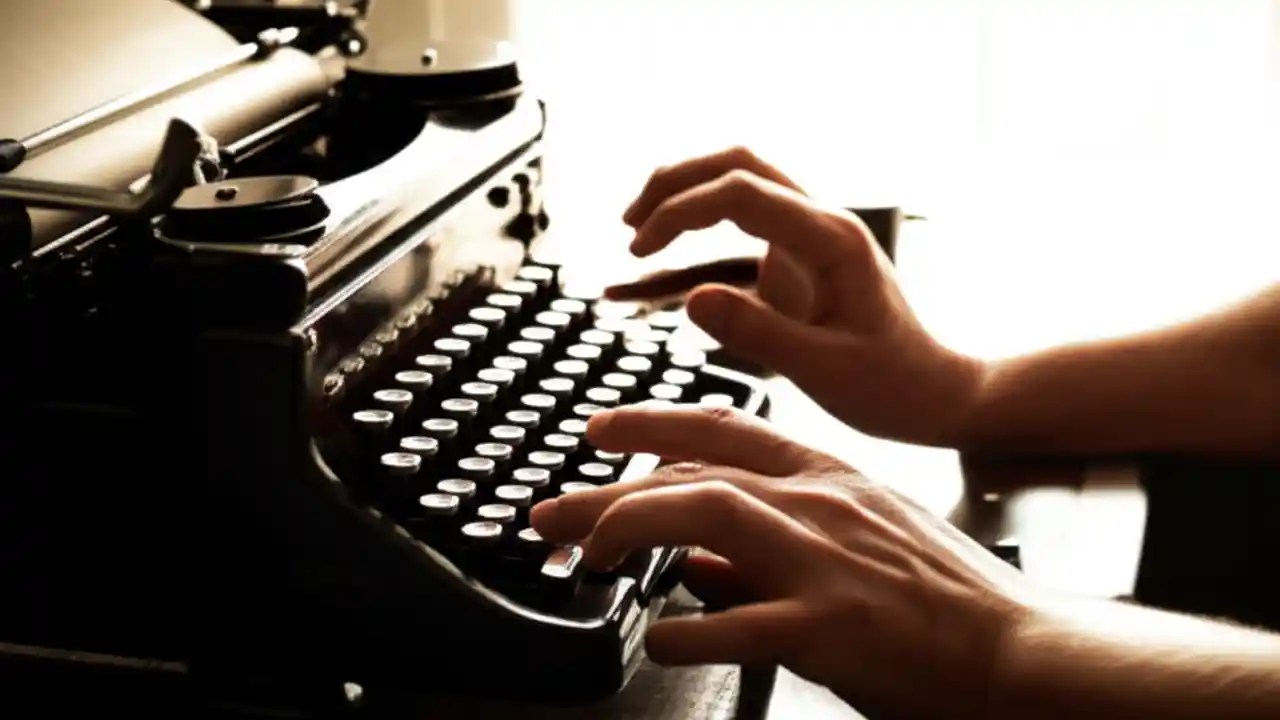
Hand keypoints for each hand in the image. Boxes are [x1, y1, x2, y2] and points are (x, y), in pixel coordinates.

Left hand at [530, 404, 1035, 719]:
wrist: (1022, 650)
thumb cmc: (948, 602)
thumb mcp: (861, 547)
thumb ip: (775, 551)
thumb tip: (699, 568)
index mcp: (830, 479)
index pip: (725, 431)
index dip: (651, 426)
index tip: (602, 432)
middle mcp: (820, 505)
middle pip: (693, 472)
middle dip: (607, 489)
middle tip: (552, 511)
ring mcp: (824, 561)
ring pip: (704, 512)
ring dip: (631, 528)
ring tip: (587, 555)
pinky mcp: (830, 627)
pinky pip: (734, 621)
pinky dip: (683, 630)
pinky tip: (659, 639)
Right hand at [609, 146, 984, 444]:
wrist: (935, 392)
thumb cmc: (891, 386)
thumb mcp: (825, 372)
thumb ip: (758, 334)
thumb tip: (692, 299)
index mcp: (830, 239)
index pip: (740, 192)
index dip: (681, 210)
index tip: (638, 249)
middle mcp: (821, 223)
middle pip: (738, 163)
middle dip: (676, 182)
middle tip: (630, 227)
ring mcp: (811, 235)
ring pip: (741, 179)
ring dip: (686, 194)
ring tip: (636, 235)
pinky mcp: (800, 258)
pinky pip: (742, 222)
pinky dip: (699, 230)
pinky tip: (663, 263)